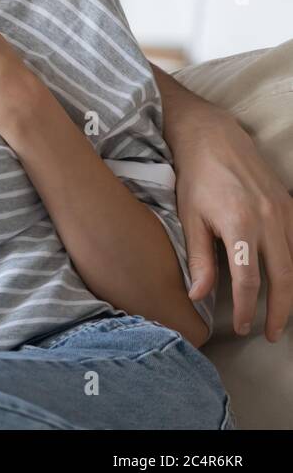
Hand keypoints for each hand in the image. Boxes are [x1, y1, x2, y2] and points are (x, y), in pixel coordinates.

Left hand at [170, 113, 292, 341]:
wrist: (213, 138)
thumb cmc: (196, 178)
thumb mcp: (190, 218)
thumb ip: (197, 259)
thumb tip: (198, 296)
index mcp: (240, 225)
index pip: (248, 280)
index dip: (246, 309)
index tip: (242, 328)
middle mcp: (269, 220)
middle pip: (283, 278)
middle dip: (279, 311)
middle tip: (271, 334)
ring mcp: (284, 212)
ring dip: (290, 292)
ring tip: (280, 315)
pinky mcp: (291, 206)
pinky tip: (289, 281)